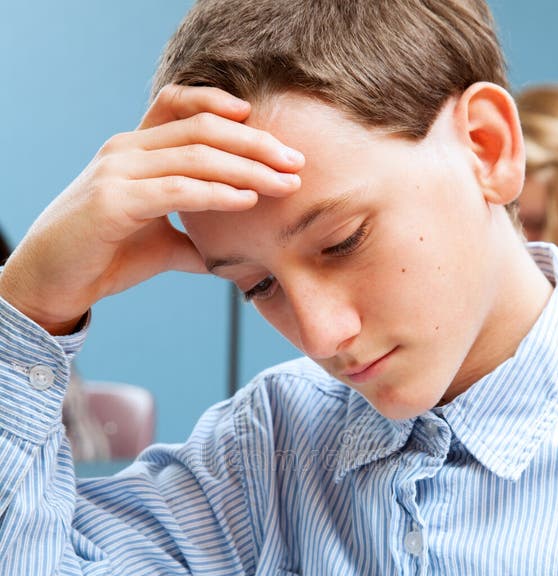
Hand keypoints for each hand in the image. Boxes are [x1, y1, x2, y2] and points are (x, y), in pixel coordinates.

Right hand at [0, 84, 303, 333]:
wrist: (54, 282)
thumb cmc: (103, 258)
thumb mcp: (159, 243)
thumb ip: (196, 239)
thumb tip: (235, 256)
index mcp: (134, 150)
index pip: (180, 105)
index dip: (223, 106)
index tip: (267, 128)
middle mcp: (126, 150)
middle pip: (201, 128)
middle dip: (256, 142)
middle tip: (297, 160)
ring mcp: (118, 171)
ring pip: (196, 155)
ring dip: (248, 167)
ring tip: (286, 182)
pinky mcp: (115, 202)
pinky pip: (178, 190)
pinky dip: (218, 193)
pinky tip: (248, 200)